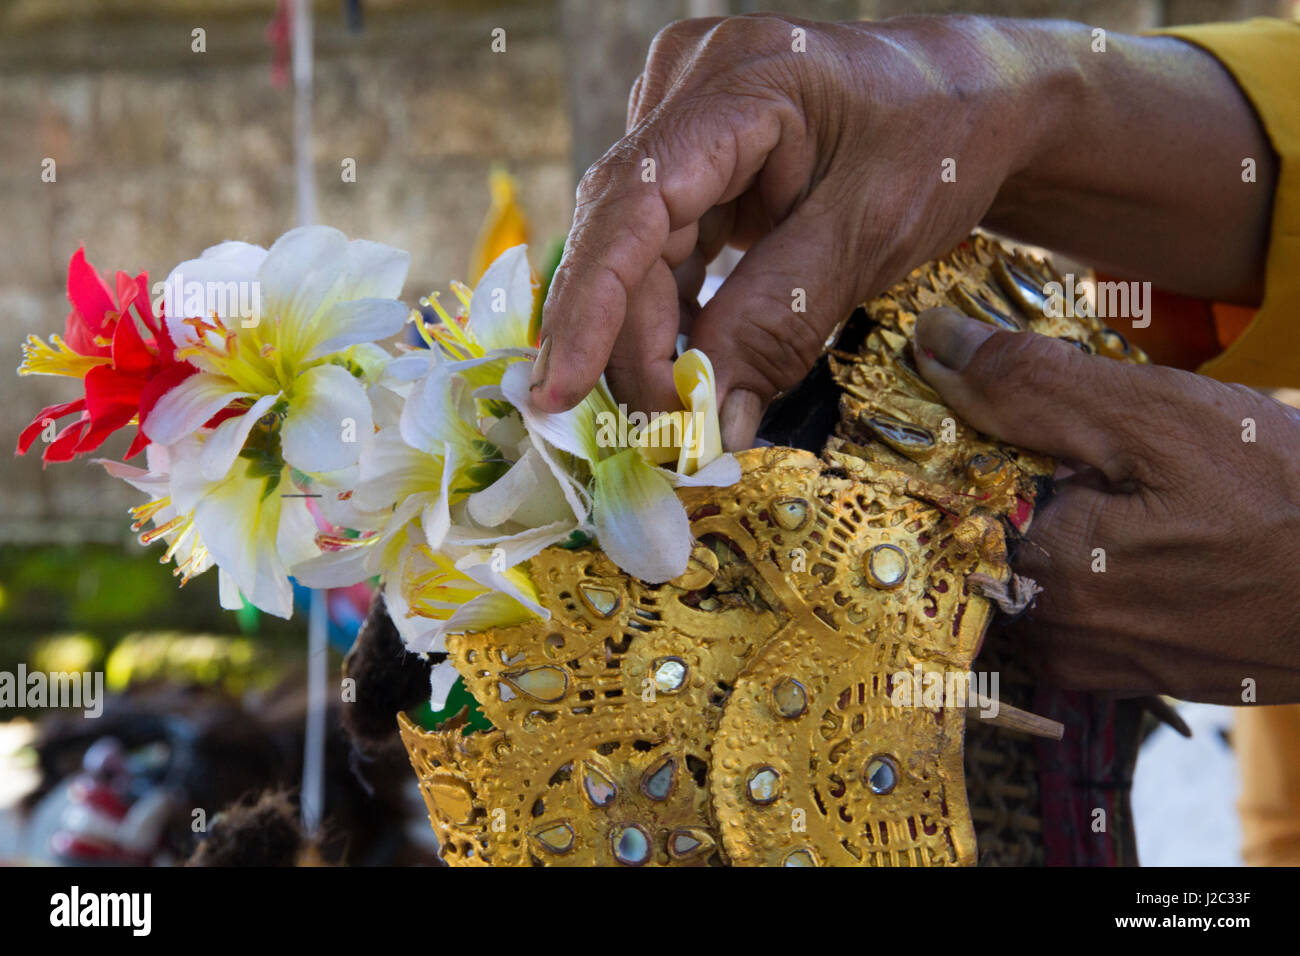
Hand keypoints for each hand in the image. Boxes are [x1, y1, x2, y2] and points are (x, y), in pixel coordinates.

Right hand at [531, 13, 1053, 446]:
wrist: (974, 103)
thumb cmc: (940, 144)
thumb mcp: (870, 234)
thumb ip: (781, 321)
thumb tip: (709, 423)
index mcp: (742, 80)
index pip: (635, 200)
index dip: (589, 303)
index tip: (560, 391)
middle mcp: (691, 87)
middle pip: (627, 236)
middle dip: (633, 343)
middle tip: (657, 433)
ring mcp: (686, 120)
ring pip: (637, 250)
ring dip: (653, 337)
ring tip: (674, 410)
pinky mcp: (694, 159)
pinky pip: (663, 247)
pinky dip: (675, 314)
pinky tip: (693, 360)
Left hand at [916, 306, 1299, 704]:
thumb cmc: (1286, 499)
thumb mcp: (1158, 418)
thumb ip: (1033, 385)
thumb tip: (933, 342)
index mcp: (1037, 572)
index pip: (943, 494)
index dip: (958, 436)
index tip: (990, 400)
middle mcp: (1047, 635)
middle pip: (982, 533)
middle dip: (1010, 477)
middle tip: (1084, 444)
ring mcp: (1089, 662)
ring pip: (1026, 565)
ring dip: (1050, 515)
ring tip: (1125, 485)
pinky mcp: (1127, 671)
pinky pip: (1073, 602)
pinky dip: (1085, 555)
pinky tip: (1144, 525)